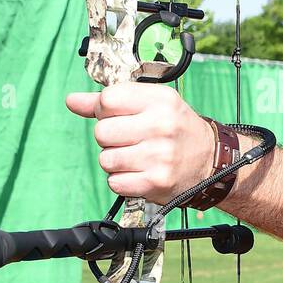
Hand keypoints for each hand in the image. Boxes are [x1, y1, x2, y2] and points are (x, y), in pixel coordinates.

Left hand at [66, 83, 214, 201]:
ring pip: (105, 159)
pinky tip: (139, 172)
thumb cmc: (177, 129)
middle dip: (110, 138)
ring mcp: (159, 156)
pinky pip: (114, 182)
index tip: (119, 117)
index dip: (106, 111)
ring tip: (137, 157)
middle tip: (131, 140)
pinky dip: (122, 180)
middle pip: (102, 132)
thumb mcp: (151, 104)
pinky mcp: (155, 182)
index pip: (107, 100)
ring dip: (115, 161)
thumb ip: (110, 101)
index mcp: (160, 100)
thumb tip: (72, 101)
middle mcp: (162, 126)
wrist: (210, 161)